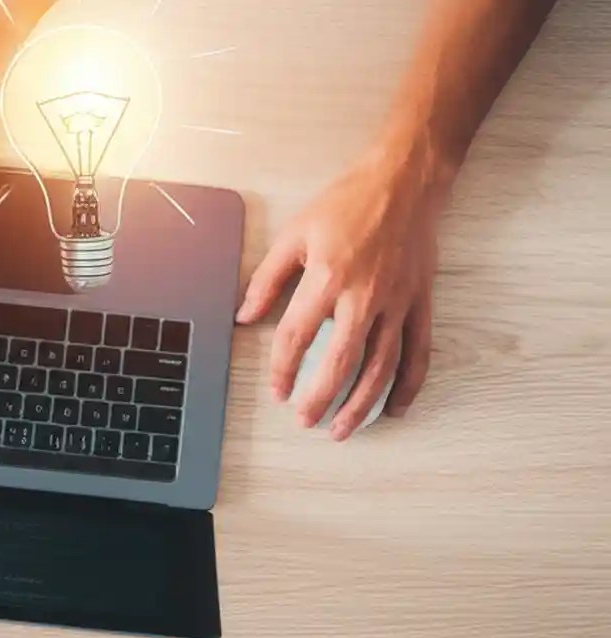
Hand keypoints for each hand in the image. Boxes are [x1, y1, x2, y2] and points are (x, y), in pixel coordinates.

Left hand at [237, 143, 446, 439]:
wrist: (405, 181)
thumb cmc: (346, 203)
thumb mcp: (295, 234)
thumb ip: (267, 279)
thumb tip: (244, 316)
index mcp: (328, 279)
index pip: (299, 336)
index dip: (284, 369)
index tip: (277, 392)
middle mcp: (365, 297)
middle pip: (342, 362)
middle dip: (321, 397)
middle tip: (305, 422)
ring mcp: (398, 303)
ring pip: (382, 366)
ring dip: (361, 403)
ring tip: (341, 429)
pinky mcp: (421, 303)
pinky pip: (418, 353)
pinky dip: (408, 385)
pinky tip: (393, 409)